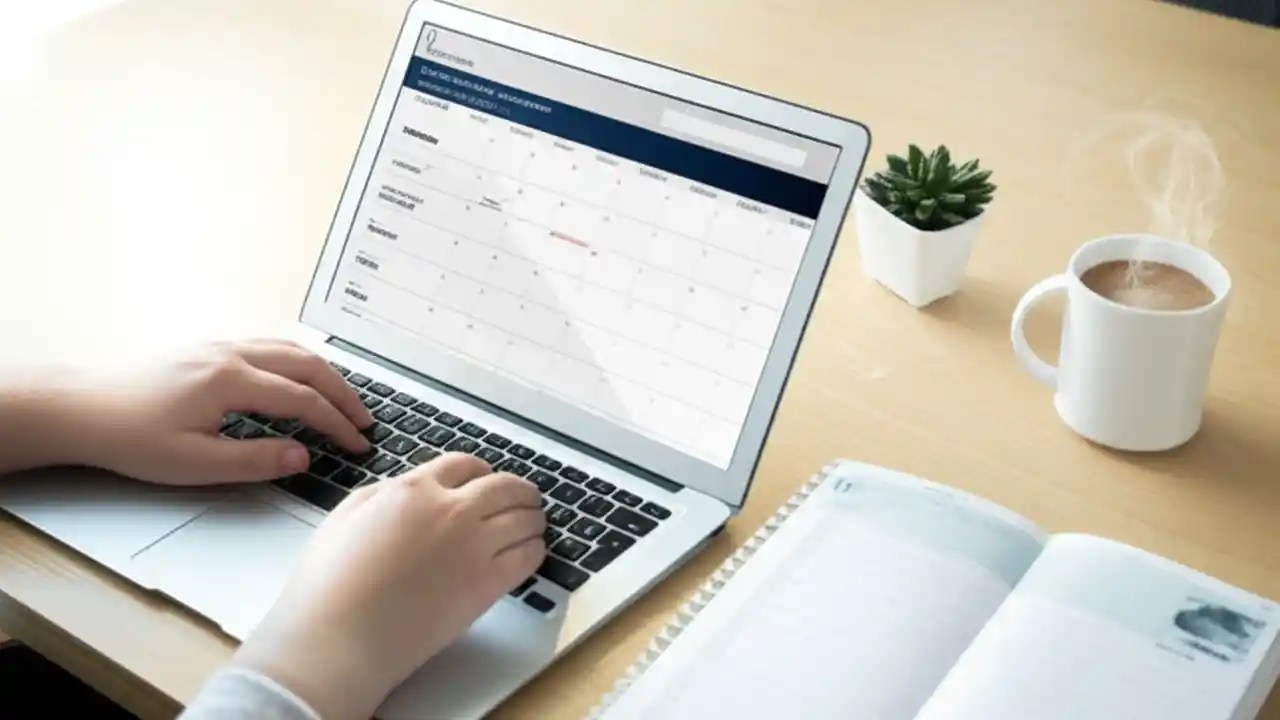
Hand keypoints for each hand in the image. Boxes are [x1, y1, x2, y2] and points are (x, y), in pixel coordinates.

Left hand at [71, 339, 373, 484]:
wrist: (83, 408)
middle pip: (307, 364)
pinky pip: (270, 345)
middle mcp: (230, 353)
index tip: (358, 443)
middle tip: (365, 420)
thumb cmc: (130, 438)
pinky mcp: (210, 348)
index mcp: (229, 380)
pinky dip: (299, 361)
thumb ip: (254, 460)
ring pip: (291, 348)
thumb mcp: (194, 464)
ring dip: (324, 373)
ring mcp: (220, 345)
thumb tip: (302, 456)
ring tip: (344, 399)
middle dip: (343, 393)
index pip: (302, 399)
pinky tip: (303, 378)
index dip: (336, 423)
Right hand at [232, 453, 546, 719]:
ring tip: (534, 523)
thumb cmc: (330, 586)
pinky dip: (535, 550)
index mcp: (414, 490)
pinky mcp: (487, 583)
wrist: (339, 638)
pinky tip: (532, 551)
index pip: (464, 464)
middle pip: (505, 486)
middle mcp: (450, 510)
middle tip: (525, 498)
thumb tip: (408, 489)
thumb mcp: (346, 516)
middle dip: (518, 490)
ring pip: (525, 517)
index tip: (486, 480)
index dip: (481, 471)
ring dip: (532, 517)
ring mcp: (473, 546)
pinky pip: (529, 556)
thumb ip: (384, 494)